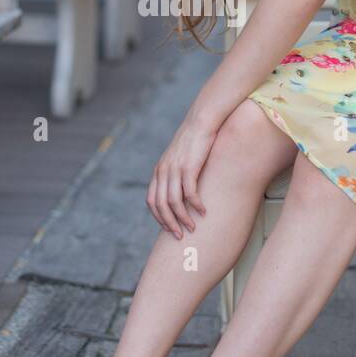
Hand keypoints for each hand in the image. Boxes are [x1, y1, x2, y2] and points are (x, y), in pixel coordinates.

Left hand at [147, 117, 214, 239]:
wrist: (201, 121)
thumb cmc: (194, 141)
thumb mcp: (179, 159)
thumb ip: (176, 174)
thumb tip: (182, 193)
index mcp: (159, 171)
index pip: (152, 201)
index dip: (159, 218)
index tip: (169, 228)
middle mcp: (163, 171)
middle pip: (161, 205)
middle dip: (169, 223)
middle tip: (180, 235)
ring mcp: (175, 169)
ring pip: (174, 202)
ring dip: (183, 218)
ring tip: (192, 228)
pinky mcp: (189, 167)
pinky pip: (189, 192)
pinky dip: (195, 205)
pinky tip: (203, 212)